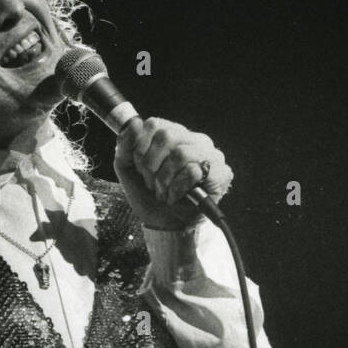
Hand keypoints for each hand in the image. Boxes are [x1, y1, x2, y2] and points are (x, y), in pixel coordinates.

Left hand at [113, 117, 231, 230]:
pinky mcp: (221, 173)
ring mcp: (212, 155)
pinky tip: (175, 197)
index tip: (140, 168)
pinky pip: (194, 171)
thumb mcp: (128, 169)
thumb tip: (134, 123)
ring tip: (163, 192)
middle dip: (150, 165)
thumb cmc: (149, 195)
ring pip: (180, 154)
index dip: (140, 148)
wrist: (162, 224)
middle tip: (151, 182)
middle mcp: (196, 140)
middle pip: (166, 136)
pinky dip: (177, 188)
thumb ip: (125, 145)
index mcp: (176, 134)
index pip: (154, 124)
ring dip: (164, 179)